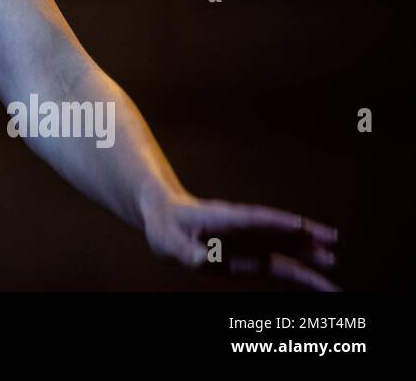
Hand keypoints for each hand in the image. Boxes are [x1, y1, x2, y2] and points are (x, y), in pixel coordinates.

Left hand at [143, 192, 339, 290]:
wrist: (167, 222)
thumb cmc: (166, 227)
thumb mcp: (167, 238)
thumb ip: (184, 249)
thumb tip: (200, 259)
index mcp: (222, 218)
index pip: (253, 219)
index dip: (274, 222)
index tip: (298, 225)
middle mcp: (243, 229)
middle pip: (278, 231)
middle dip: (304, 236)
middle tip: (332, 241)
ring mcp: (250, 243)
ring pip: (285, 248)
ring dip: (309, 254)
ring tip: (334, 262)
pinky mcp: (252, 258)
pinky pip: (280, 266)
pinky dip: (300, 273)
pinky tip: (320, 283)